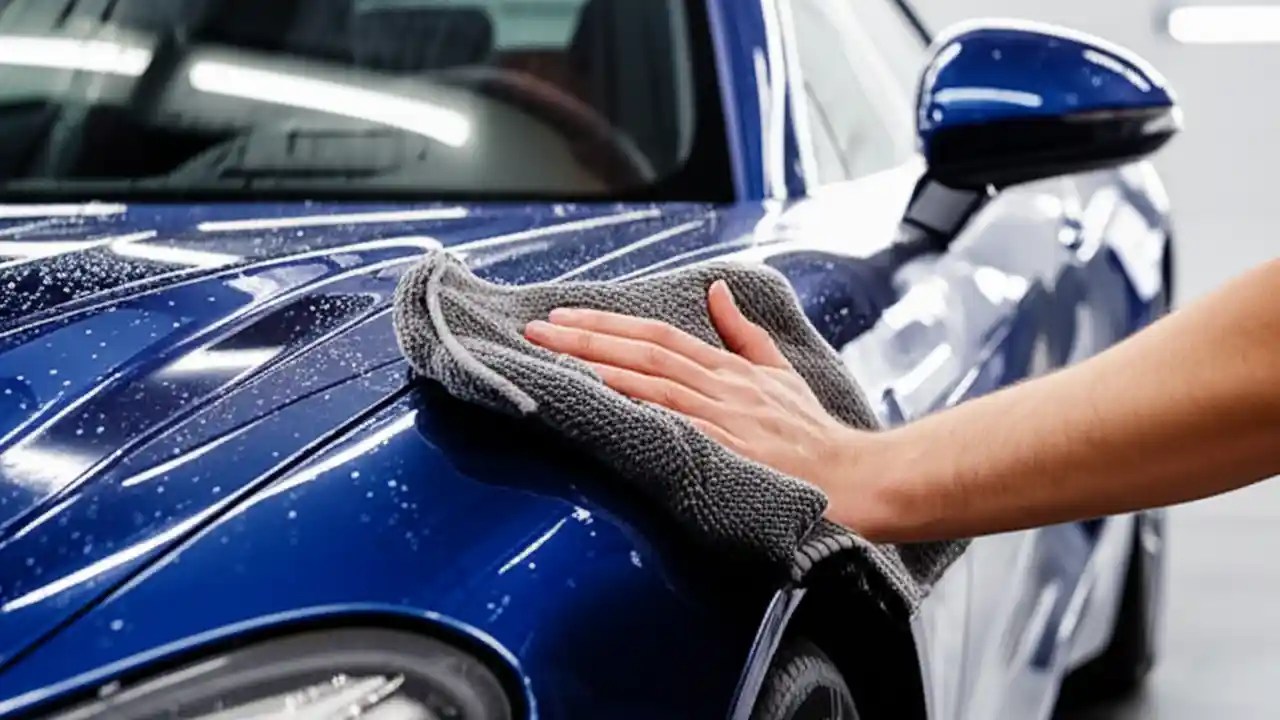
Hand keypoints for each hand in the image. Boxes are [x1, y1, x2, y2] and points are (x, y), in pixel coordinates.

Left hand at [523, 279, 862, 501]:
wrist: (854, 477)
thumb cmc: (814, 433)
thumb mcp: (780, 372)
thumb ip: (745, 334)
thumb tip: (718, 291)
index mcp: (730, 369)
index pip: (658, 336)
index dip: (609, 323)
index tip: (565, 317)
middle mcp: (722, 386)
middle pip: (644, 351)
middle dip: (587, 336)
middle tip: (538, 330)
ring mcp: (724, 417)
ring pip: (652, 380)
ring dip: (599, 363)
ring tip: (554, 354)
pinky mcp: (727, 449)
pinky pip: (673, 422)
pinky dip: (637, 405)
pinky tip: (602, 395)